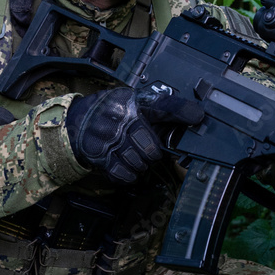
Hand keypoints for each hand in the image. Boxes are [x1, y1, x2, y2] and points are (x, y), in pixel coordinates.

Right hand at [66, 86, 202, 183]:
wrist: (76, 122)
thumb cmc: (114, 113)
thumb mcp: (135, 103)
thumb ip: (161, 111)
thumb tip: (195, 117)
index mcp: (132, 100)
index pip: (162, 105)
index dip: (181, 111)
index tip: (198, 116)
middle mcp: (119, 117)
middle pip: (152, 148)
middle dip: (152, 153)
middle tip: (146, 148)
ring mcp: (107, 137)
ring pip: (139, 163)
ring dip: (140, 164)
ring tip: (132, 154)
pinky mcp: (97, 155)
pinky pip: (123, 174)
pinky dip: (128, 173)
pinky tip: (124, 164)